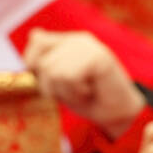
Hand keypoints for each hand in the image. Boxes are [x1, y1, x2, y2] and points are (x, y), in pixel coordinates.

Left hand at [23, 29, 145, 139]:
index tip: (52, 83)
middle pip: (42, 63)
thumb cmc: (90, 99)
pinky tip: (89, 91)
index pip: (37, 41)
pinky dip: (75, 92)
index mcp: (69, 42)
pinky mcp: (98, 56)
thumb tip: (33, 38)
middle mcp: (78, 40)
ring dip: (65, 91)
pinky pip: (67, 77)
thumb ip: (46, 64)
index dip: (34, 64)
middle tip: (74, 90)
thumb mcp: (59, 82)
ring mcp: (89, 47)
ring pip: (52, 71)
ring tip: (83, 91)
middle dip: (51, 86)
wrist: (119, 113)